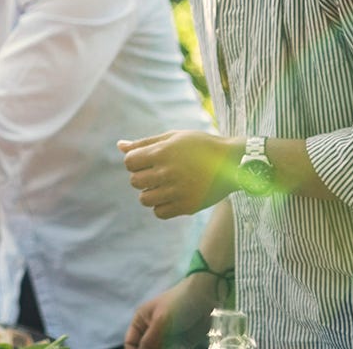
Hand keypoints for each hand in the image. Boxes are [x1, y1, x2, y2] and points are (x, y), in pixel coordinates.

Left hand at [119, 130, 243, 218]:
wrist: (233, 162)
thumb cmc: (200, 146)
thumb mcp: (173, 138)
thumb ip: (145, 143)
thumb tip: (119, 146)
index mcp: (163, 153)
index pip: (129, 162)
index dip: (136, 162)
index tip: (148, 161)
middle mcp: (168, 172)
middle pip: (135, 182)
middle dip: (142, 177)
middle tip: (158, 174)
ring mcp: (178, 191)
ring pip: (144, 199)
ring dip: (150, 193)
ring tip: (165, 186)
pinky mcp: (188, 206)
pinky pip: (159, 213)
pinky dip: (161, 207)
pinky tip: (171, 197)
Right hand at [124, 273, 221, 348]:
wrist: (205, 297)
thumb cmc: (178, 303)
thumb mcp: (160, 321)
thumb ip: (149, 340)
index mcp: (141, 321)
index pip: (131, 342)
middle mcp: (152, 331)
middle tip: (163, 348)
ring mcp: (167, 337)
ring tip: (174, 347)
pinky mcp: (181, 342)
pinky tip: (181, 347)